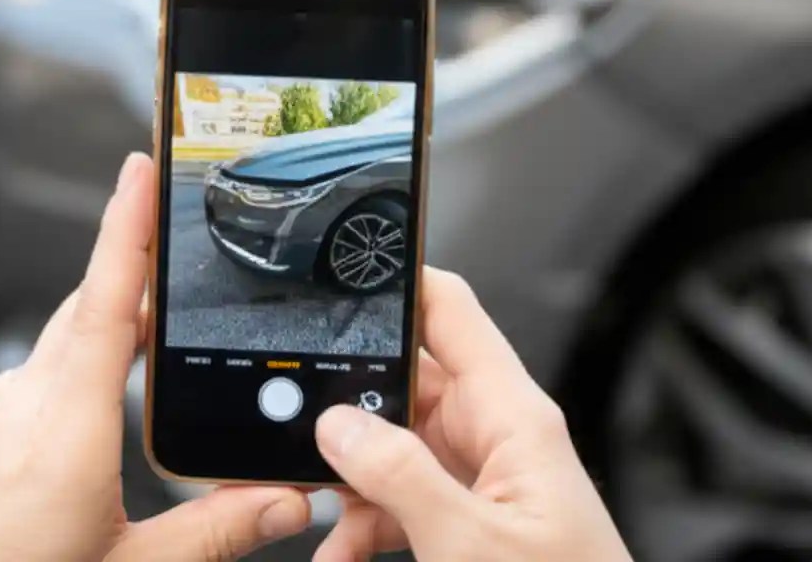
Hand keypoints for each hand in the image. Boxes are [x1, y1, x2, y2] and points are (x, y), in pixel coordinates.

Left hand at [0, 153, 310, 561]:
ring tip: (155, 328)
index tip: (141, 169)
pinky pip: (38, 376)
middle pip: (87, 309)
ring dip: (107, 321)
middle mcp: (24, 405)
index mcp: (67, 426)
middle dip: (131, 267)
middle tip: (175, 239)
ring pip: (62, 343)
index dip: (125, 227)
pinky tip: (98, 402)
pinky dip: (77, 366)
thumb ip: (214, 532)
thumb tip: (285, 501)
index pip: (104, 302)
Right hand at [312, 268, 632, 560]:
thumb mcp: (470, 542)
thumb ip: (400, 476)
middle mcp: (496, 435)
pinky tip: (344, 555)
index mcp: (513, 417)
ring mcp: (480, 478)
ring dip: (349, 481)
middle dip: (347, 406)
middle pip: (405, 385)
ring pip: (393, 448)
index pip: (451, 313)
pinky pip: (402, 499)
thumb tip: (337, 425)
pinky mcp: (468, 518)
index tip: (337, 277)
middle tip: (297, 427)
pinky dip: (366, 524)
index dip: (399, 282)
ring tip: (317, 515)